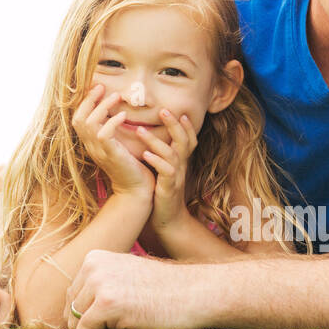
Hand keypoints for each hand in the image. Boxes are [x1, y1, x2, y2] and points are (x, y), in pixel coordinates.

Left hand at [64, 249, 206, 328]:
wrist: (196, 293)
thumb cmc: (164, 291)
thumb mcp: (125, 276)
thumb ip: (98, 286)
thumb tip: (69, 318)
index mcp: (95, 257)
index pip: (72, 295)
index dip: (89, 312)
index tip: (115, 313)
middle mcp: (93, 266)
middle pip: (70, 309)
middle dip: (90, 322)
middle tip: (121, 320)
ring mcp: (99, 283)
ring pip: (75, 322)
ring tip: (126, 320)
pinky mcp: (107, 303)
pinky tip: (126, 326)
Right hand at [72, 84, 154, 199]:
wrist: (137, 190)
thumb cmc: (131, 166)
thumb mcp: (118, 145)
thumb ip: (113, 130)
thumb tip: (117, 110)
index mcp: (90, 143)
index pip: (78, 118)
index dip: (84, 102)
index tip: (97, 87)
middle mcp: (90, 147)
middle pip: (78, 118)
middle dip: (89, 99)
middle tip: (102, 86)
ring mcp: (98, 152)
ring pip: (89, 123)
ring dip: (102, 107)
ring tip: (116, 96)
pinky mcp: (110, 155)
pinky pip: (103, 135)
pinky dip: (112, 122)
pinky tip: (123, 115)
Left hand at [140, 109, 197, 232]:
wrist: (168, 219)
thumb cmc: (163, 191)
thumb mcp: (165, 169)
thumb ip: (162, 153)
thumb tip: (150, 135)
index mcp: (180, 161)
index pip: (188, 138)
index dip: (186, 125)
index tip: (179, 110)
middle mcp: (181, 166)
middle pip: (184, 141)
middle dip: (175, 125)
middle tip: (163, 110)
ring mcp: (176, 177)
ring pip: (172, 154)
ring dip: (156, 141)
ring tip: (139, 130)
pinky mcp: (169, 188)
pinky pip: (166, 172)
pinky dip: (156, 162)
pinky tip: (145, 156)